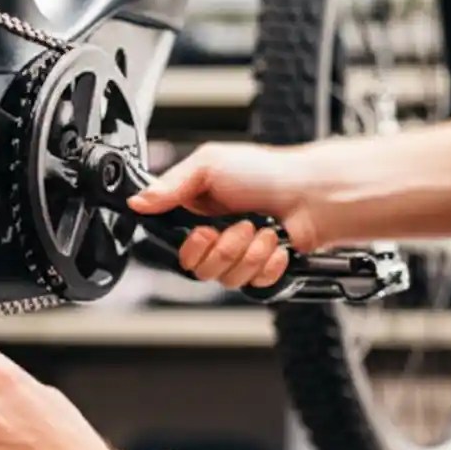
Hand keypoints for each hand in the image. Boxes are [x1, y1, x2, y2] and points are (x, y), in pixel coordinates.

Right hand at [127, 143, 322, 287]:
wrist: (313, 193)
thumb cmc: (268, 172)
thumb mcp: (209, 164)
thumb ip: (169, 185)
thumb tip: (137, 200)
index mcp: (196, 211)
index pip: (174, 246)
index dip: (189, 245)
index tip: (202, 231)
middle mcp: (216, 235)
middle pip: (198, 269)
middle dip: (223, 249)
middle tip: (238, 226)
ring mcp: (240, 254)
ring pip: (226, 279)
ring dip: (249, 253)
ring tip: (262, 230)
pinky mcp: (263, 270)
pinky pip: (254, 284)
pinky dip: (268, 263)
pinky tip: (275, 244)